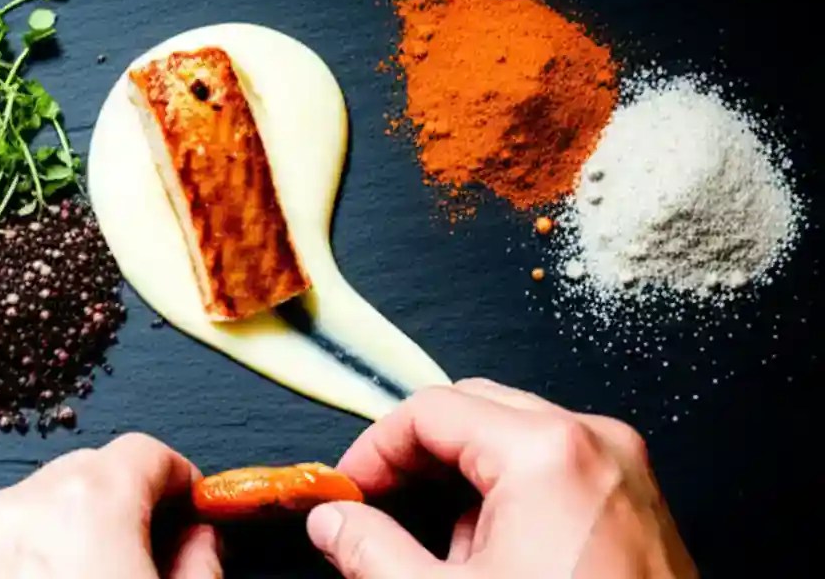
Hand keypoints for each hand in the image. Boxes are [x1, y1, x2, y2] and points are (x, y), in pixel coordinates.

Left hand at [0, 433, 220, 578]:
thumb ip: (201, 558)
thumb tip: (200, 537)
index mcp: (89, 502)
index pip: (146, 452)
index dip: (181, 479)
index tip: (195, 508)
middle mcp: (24, 505)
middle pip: (90, 471)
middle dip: (127, 500)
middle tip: (158, 548)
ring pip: (42, 501)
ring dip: (76, 525)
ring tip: (101, 572)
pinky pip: (1, 539)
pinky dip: (30, 554)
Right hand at [306, 378, 696, 577]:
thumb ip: (371, 552)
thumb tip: (334, 523)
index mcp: (545, 452)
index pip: (430, 410)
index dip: (373, 448)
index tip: (346, 490)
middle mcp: (593, 445)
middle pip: (474, 412)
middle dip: (416, 459)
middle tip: (374, 506)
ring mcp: (622, 473)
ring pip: (514, 439)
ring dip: (460, 480)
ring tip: (438, 550)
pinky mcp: (636, 506)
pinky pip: (555, 472)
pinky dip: (509, 499)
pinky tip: (492, 560)